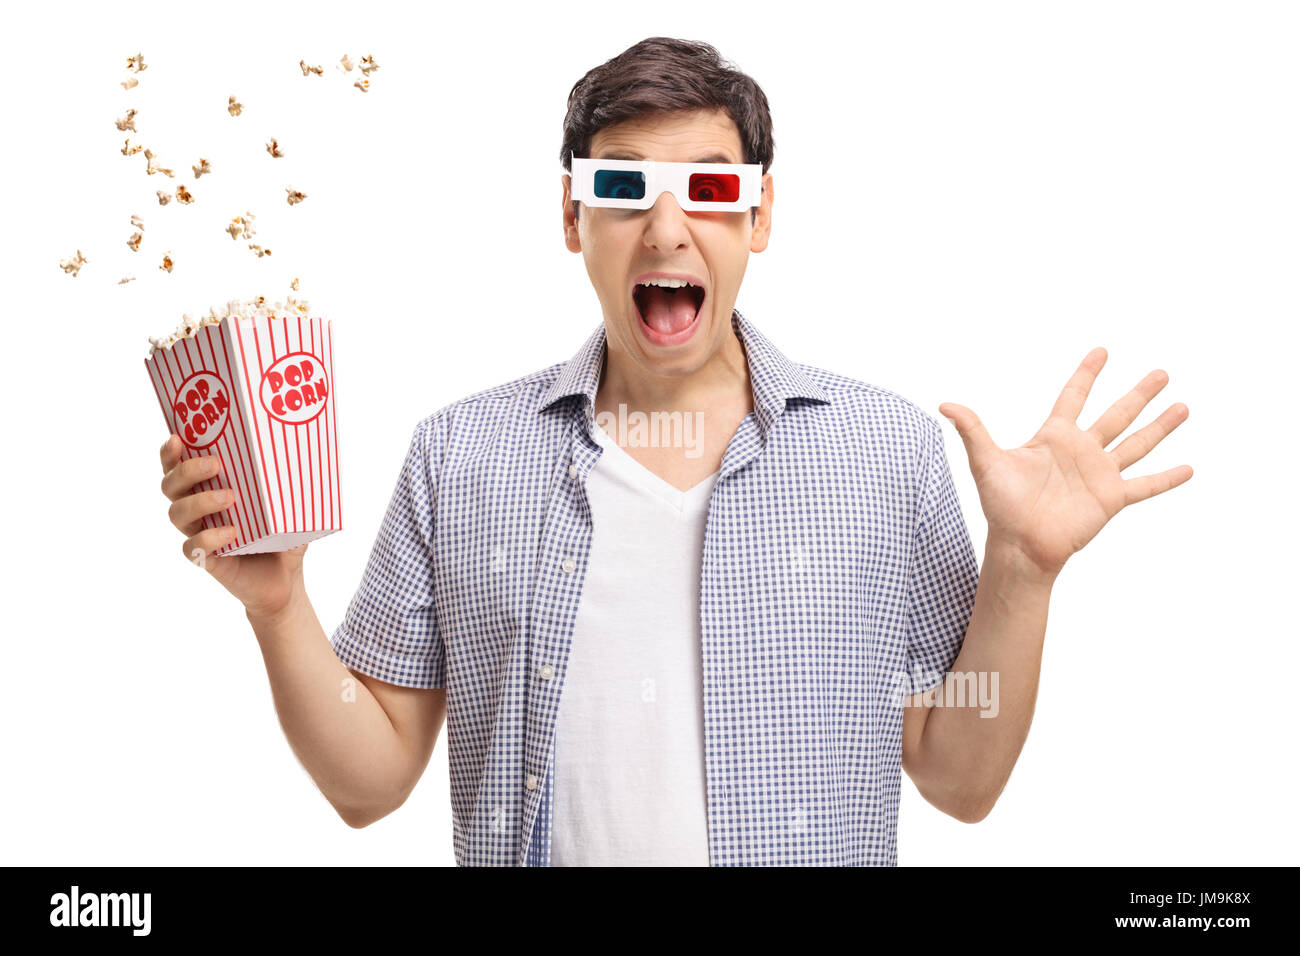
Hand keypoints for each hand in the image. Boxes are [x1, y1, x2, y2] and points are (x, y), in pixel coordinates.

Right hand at [159, 433, 307, 619]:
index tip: (177, 438)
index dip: (170, 453)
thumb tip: (304, 450)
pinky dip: (208, 538)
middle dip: (186, 471)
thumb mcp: (289, 504)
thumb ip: (289, 481)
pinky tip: (231, 533)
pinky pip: (193, 548)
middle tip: (215, 464)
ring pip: (176, 514)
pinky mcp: (207, 560)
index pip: (178, 467)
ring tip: (230, 497)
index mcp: (209, 489)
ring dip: (199, 501)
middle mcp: (198, 511)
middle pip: (171, 486)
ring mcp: (200, 534)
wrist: (287, 579)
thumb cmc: (283, 534)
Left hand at [939, 347, 1191, 578]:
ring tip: (1183, 406)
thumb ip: (972, 430)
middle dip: (1139, 394)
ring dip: (1161, 426)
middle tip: (1162, 372)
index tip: (1102, 351)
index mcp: (1053, 437)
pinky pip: (1146, 486)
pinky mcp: (1111, 499)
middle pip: (1117, 415)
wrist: (1019, 545)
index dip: (1087, 374)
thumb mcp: (986, 461)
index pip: (1073, 397)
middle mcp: (1081, 452)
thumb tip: (943, 404)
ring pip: (1137, 443)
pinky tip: (1190, 468)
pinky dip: (1168, 479)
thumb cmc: (1000, 505)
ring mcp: (1099, 475)